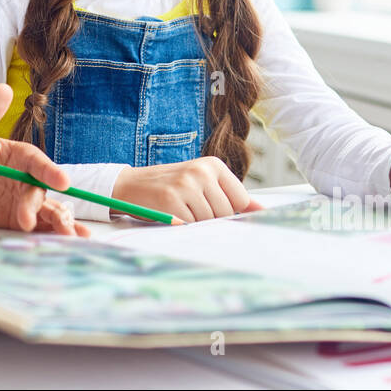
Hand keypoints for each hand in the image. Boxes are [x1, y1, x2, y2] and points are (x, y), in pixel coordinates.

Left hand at [0, 84, 89, 236]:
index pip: (39, 163)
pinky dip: (56, 233)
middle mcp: (29, 179)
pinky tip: (71, 241)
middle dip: (42, 207)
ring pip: (49, 211)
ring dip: (60, 223)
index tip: (62, 180)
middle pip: (42, 192)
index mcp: (22, 156)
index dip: (51, 171)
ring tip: (66, 236)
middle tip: (28, 219)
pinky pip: (41, 227)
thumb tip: (4, 88)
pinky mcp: (21, 220)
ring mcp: (27, 201)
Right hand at [112, 156, 263, 222]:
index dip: (228, 211)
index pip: (241, 200)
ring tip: (180, 208)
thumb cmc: (170, 186)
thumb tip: (261, 210)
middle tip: (190, 207)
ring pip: (209, 221)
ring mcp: (186, 185)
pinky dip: (182, 225)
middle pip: (226, 213)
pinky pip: (191, 225)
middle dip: (211, 218)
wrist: (130, 185)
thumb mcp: (201, 183)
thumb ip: (230, 195)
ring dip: (196, 222)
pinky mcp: (172, 200)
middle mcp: (201, 171)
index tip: (212, 207)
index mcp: (213, 164)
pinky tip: (171, 213)